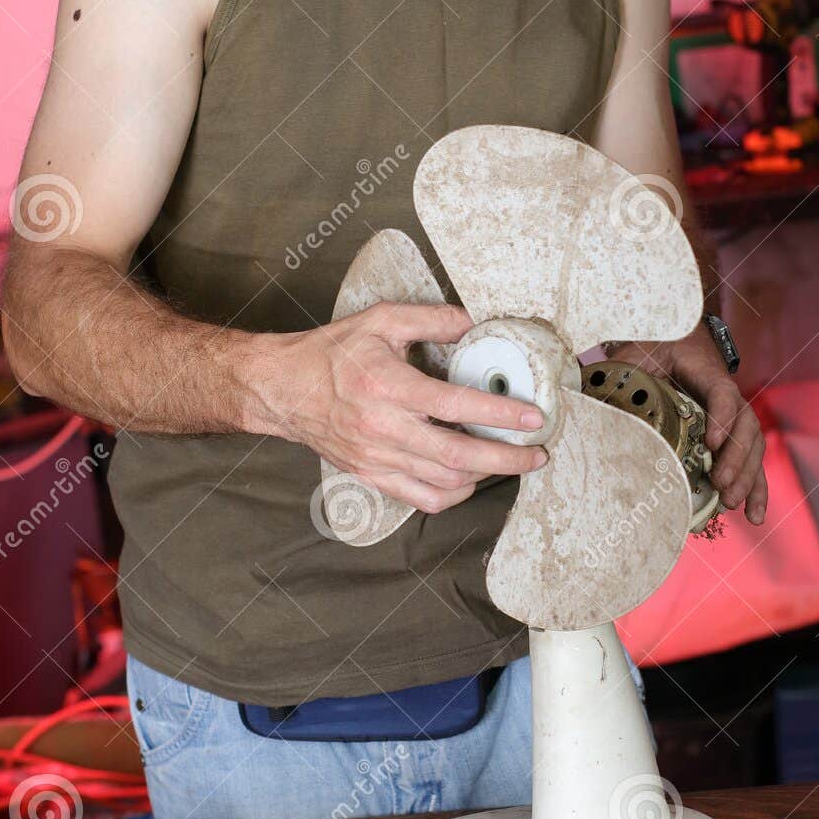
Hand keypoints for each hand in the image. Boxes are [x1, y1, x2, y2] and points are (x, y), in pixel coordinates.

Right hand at [249, 302, 547, 514]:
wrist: (281, 389)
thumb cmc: (329, 353)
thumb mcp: (380, 321)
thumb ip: (432, 319)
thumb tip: (475, 322)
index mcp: (389, 386)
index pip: (457, 404)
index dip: (501, 413)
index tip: (532, 416)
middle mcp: (384, 427)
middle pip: (459, 455)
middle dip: (507, 458)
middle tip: (536, 453)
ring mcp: (377, 458)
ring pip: (445, 481)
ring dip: (486, 475)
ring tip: (511, 462)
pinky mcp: (372, 475)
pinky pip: (422, 499)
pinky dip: (453, 494)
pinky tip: (470, 478)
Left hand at [605, 326, 767, 525]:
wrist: (680, 341)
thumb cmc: (658, 349)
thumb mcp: (638, 355)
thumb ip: (622, 371)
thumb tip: (583, 388)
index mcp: (706, 373)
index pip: (722, 394)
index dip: (721, 417)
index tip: (710, 442)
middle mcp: (728, 396)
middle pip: (744, 426)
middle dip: (735, 458)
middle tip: (719, 483)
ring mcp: (734, 417)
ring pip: (753, 446)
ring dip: (746, 477)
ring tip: (732, 504)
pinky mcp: (733, 437)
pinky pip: (751, 462)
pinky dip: (755, 489)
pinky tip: (754, 516)